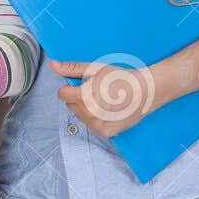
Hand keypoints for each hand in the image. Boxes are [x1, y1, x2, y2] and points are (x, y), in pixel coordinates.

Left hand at [50, 57, 176, 136]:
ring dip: (86, 108)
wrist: (145, 91)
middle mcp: (89, 114)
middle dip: (78, 97)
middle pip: (70, 105)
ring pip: (80, 116)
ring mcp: (97, 125)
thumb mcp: (96, 69)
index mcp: (84, 97)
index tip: (82, 84)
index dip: (70, 87)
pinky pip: (91, 125)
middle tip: (97, 90)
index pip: (62, 94)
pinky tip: (108, 109)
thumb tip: (53, 65)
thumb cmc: (122, 77)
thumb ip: (72, 69)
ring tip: (105, 99)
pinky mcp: (105, 132)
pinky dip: (96, 117)